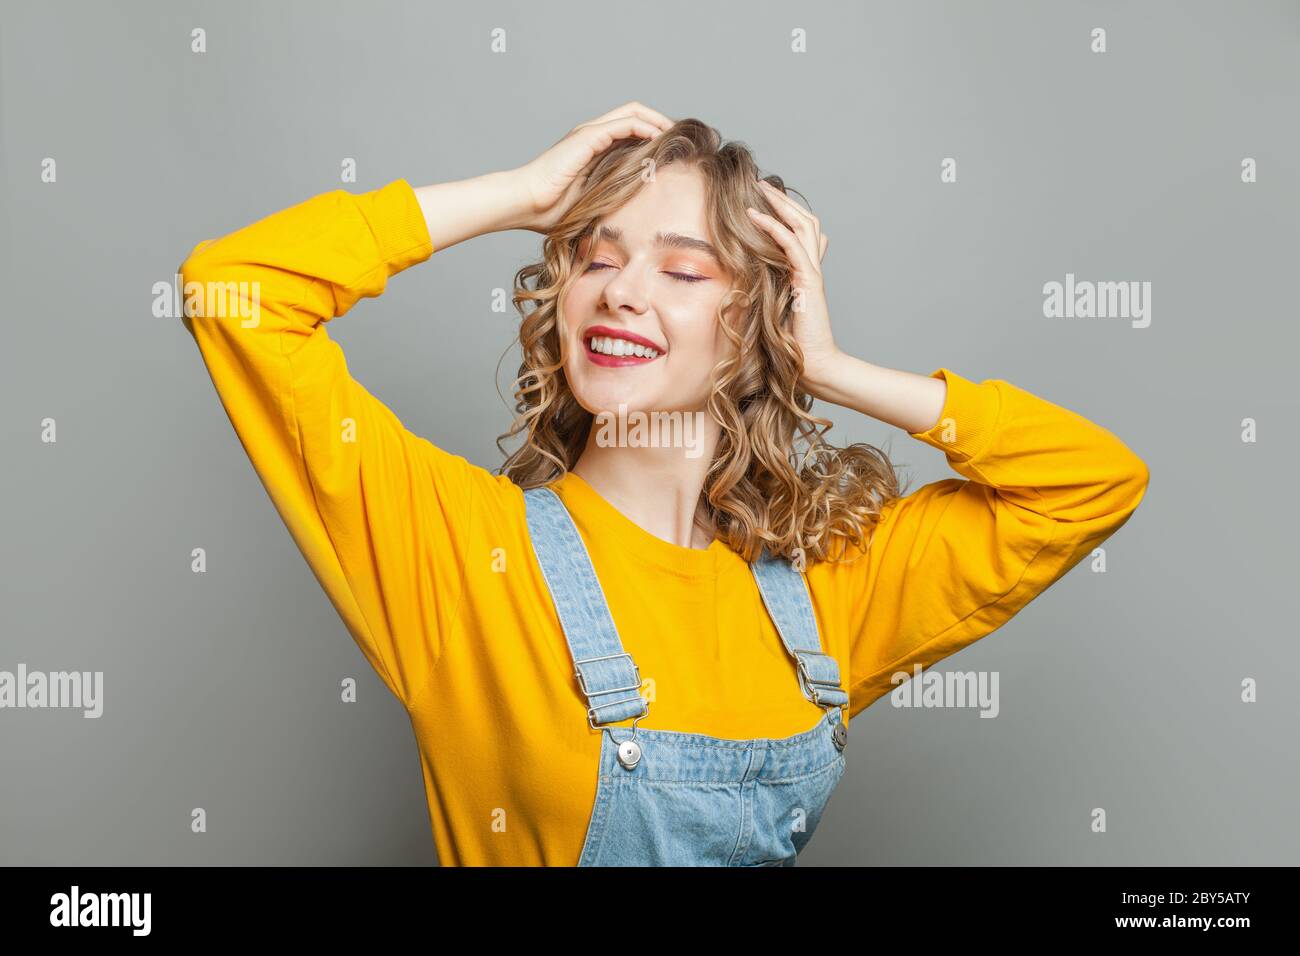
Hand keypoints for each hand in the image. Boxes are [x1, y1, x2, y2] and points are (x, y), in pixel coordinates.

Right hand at [510, 101, 674, 232]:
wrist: (526, 204)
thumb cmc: (549, 212)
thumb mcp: (591, 204)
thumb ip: (610, 199)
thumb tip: (635, 214)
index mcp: (591, 149)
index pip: (628, 129)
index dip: (651, 134)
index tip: (670, 150)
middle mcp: (591, 135)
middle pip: (634, 113)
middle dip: (660, 121)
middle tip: (679, 138)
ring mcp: (589, 133)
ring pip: (633, 112)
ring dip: (658, 121)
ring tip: (676, 136)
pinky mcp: (588, 136)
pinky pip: (626, 123)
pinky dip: (647, 127)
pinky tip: (661, 139)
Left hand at [746, 180, 840, 392]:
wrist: (813, 366)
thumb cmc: (792, 346)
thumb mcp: (775, 312)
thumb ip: (768, 294)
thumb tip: (750, 284)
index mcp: (805, 273)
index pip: (800, 232)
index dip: (784, 213)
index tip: (762, 200)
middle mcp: (811, 268)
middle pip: (804, 220)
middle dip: (782, 200)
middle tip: (762, 183)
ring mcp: (812, 273)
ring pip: (802, 224)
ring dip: (780, 204)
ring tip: (761, 189)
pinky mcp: (808, 281)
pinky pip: (792, 245)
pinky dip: (773, 227)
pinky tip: (756, 215)